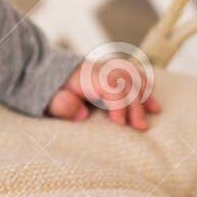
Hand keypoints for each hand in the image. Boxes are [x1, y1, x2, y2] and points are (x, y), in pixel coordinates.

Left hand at [46, 57, 161, 130]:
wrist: (43, 72)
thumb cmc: (48, 92)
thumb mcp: (48, 100)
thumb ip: (62, 105)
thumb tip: (82, 115)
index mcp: (84, 76)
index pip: (110, 84)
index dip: (118, 103)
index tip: (119, 123)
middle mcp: (99, 70)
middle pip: (125, 82)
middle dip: (135, 104)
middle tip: (140, 127)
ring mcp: (106, 69)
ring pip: (132, 76)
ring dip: (143, 95)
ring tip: (154, 113)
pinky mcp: (112, 73)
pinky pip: (133, 74)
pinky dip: (144, 86)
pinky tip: (152, 101)